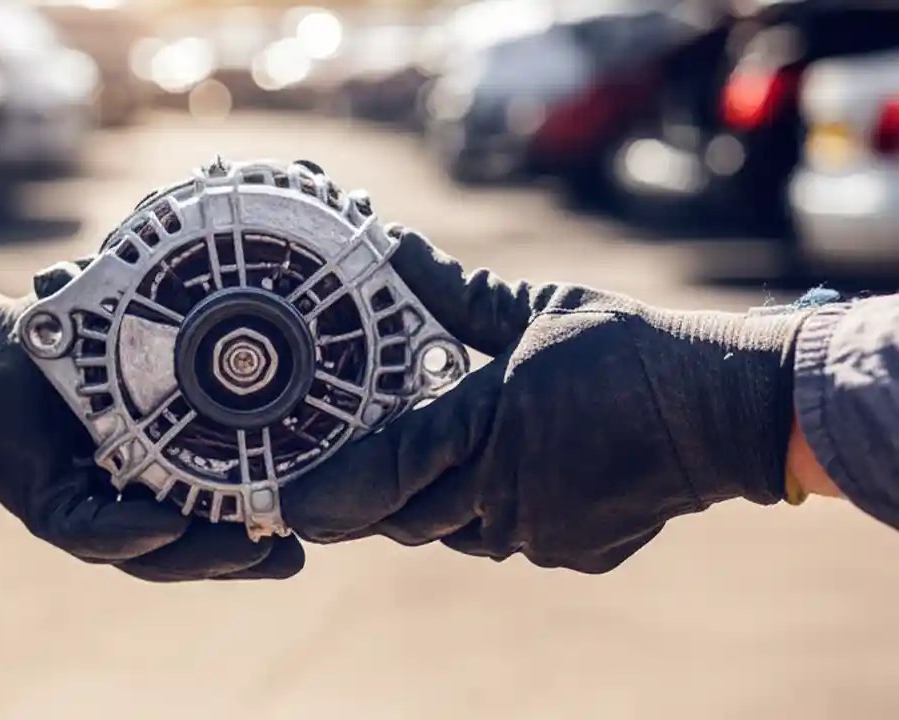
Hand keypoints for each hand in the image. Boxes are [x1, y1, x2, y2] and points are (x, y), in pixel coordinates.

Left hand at [0, 263, 303, 581]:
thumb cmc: (62, 348)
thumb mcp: (137, 346)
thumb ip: (186, 346)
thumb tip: (259, 311)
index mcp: (152, 473)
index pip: (213, 513)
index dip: (260, 527)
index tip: (311, 529)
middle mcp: (124, 501)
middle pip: (191, 549)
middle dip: (243, 557)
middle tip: (293, 557)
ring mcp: (87, 512)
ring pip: (150, 554)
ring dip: (202, 555)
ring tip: (251, 550)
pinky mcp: (47, 509)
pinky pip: (90, 530)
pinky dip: (128, 531)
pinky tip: (166, 526)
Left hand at [284, 230, 808, 572]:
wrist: (724, 410)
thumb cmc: (628, 347)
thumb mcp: (537, 308)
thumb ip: (454, 293)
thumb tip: (392, 244)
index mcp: (490, 423)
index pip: (388, 470)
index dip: (331, 493)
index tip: (285, 506)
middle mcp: (506, 492)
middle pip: (408, 516)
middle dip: (372, 504)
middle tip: (338, 487)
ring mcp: (541, 532)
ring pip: (454, 531)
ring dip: (436, 503)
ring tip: (438, 462)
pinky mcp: (572, 553)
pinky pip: (508, 539)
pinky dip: (493, 513)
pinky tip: (510, 473)